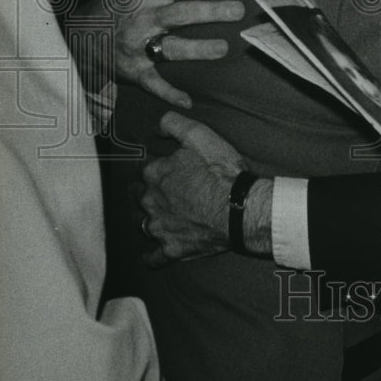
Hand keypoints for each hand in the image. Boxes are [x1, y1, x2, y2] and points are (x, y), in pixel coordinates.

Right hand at [97, 0, 245, 107]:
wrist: (80, 34)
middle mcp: (147, 18)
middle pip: (181, 13)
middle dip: (209, 11)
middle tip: (238, 10)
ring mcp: (141, 46)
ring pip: (172, 48)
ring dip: (197, 51)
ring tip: (224, 49)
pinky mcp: (137, 69)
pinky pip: (154, 82)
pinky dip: (169, 94)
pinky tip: (189, 102)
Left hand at [140, 111, 247, 266]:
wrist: (241, 207)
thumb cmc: (222, 172)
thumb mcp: (199, 134)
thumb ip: (171, 123)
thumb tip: (156, 127)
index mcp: (154, 173)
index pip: (145, 168)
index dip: (158, 167)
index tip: (169, 169)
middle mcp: (150, 201)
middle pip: (139, 196)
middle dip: (148, 193)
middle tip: (167, 192)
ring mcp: (159, 227)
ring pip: (142, 223)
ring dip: (148, 219)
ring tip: (161, 217)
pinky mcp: (172, 248)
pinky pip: (153, 257)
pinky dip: (151, 256)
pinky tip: (151, 253)